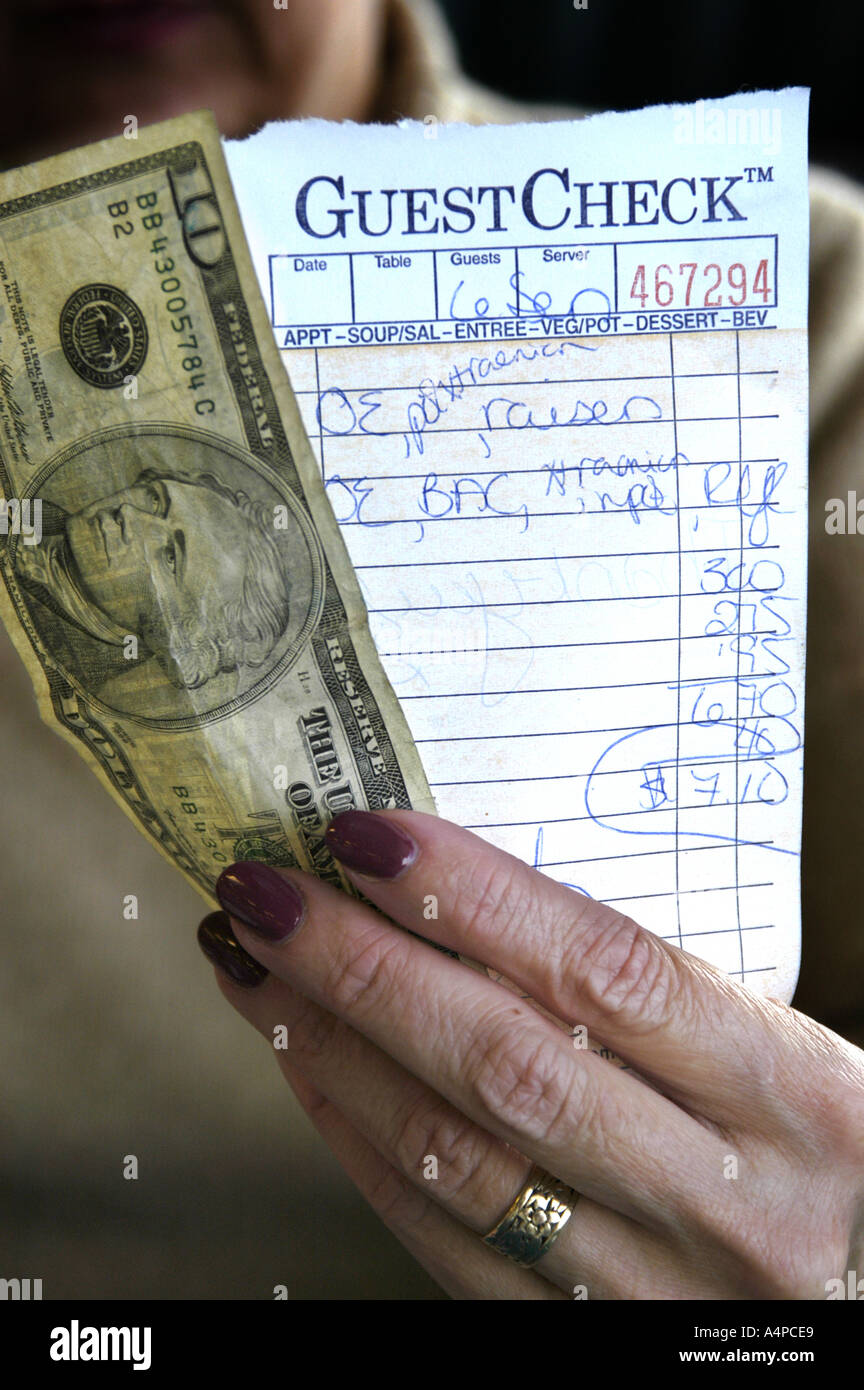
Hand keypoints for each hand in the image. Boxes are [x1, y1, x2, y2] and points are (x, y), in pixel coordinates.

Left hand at [197, 809, 863, 1299]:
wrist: (857, 1279)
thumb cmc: (798, 1138)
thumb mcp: (769, 1046)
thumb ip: (637, 990)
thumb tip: (448, 887)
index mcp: (795, 1095)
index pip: (607, 973)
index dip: (474, 898)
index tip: (367, 835)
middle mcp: (731, 1202)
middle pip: (508, 1066)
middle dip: (364, 967)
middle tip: (270, 891)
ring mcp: (651, 1289)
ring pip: (455, 1158)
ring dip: (332, 1047)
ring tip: (258, 965)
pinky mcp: (578, 1337)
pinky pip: (441, 1239)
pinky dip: (355, 1141)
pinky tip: (307, 1062)